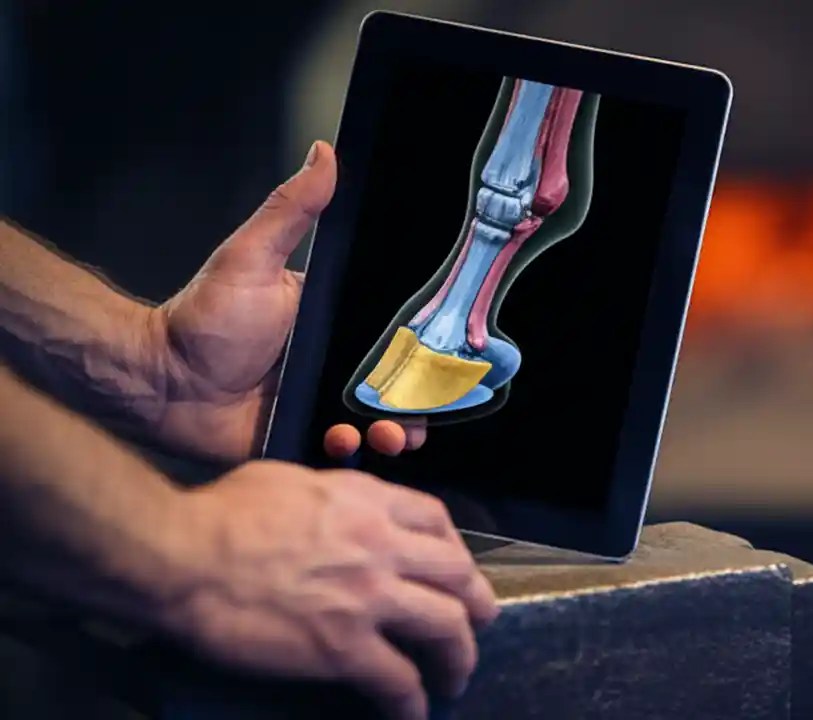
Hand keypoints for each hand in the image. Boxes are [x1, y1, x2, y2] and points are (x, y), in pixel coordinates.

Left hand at [147, 141, 424, 461]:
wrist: (159, 384)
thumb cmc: (200, 319)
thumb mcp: (251, 257)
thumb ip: (291, 210)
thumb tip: (325, 153)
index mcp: (335, 322)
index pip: (397, 335)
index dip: (426, 351)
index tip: (445, 361)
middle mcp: (335, 364)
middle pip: (399, 384)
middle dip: (420, 401)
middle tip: (419, 410)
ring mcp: (323, 402)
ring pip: (382, 422)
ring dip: (397, 432)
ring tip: (391, 435)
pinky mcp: (304, 436)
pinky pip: (344, 450)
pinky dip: (354, 452)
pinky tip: (344, 442)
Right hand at [165, 460, 498, 719]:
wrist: (180, 556)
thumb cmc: (218, 513)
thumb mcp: (289, 481)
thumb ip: (329, 499)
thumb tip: (333, 514)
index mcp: (367, 501)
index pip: (437, 520)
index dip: (453, 547)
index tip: (453, 568)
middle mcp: (382, 546)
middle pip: (457, 575)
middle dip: (476, 603)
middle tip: (479, 623)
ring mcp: (368, 598)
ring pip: (447, 628)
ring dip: (460, 656)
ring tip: (457, 676)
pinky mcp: (345, 648)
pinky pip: (399, 681)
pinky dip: (413, 702)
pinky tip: (414, 714)